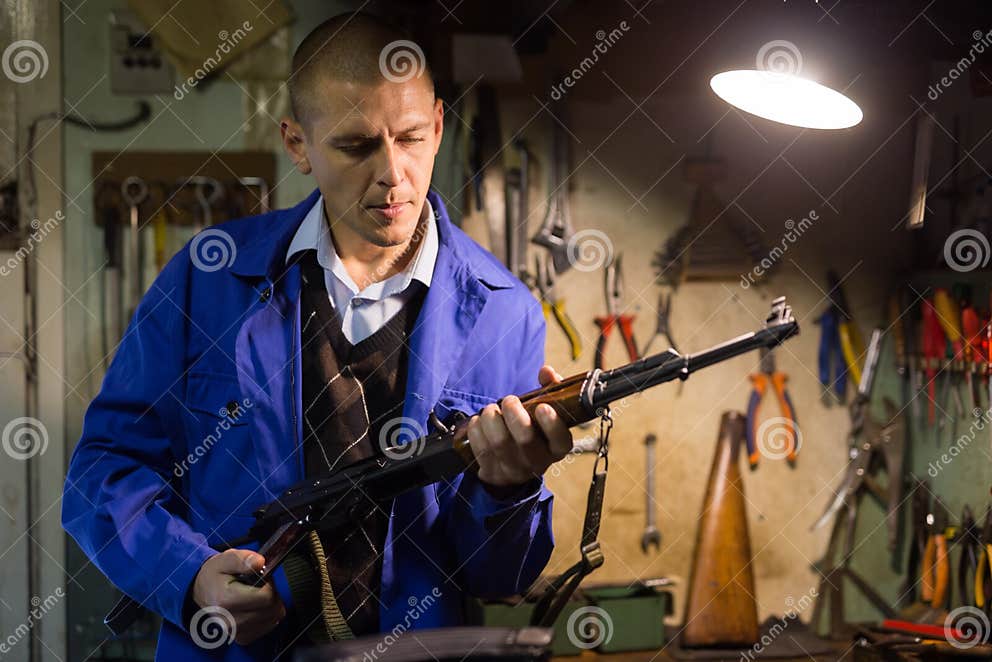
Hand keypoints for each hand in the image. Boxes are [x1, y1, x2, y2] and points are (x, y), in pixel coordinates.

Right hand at [191, 549, 285, 645]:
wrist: (200, 590)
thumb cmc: (214, 574)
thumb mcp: (226, 559)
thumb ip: (243, 559)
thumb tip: (259, 562)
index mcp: (226, 600)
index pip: (267, 597)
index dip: (269, 584)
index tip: (261, 578)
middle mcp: (230, 621)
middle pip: (272, 609)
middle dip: (271, 594)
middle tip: (259, 585)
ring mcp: (235, 632)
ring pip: (273, 618)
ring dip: (270, 605)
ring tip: (255, 595)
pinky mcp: (241, 638)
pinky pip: (268, 626)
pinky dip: (267, 615)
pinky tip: (255, 606)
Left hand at [467, 365, 573, 488]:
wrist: (511, 464)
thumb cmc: (531, 430)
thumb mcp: (543, 414)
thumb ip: (549, 389)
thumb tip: (546, 371)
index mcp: (555, 448)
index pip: (561, 440)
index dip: (552, 424)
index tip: (542, 406)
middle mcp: (537, 463)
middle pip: (525, 439)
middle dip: (514, 413)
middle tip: (509, 400)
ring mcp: (514, 470)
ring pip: (499, 443)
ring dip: (492, 419)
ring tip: (491, 409)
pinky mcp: (492, 474)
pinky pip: (480, 450)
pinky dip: (476, 430)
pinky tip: (479, 422)